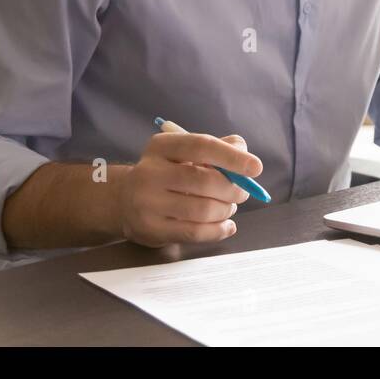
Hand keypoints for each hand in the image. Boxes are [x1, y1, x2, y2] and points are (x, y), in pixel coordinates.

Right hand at [118, 131, 262, 247]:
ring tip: (228, 207)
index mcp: (161, 146)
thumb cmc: (165, 173)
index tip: (255, 167)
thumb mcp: (183, 152)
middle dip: (233, 189)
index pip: (201, 146)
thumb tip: (243, 151)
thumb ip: (215, 148)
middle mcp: (150, 172)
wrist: (123, 201)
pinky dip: (219, 230)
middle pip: (205, 181)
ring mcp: (148, 203)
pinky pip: (196, 232)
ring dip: (226, 209)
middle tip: (243, 192)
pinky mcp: (151, 229)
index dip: (232, 157)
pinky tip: (226, 225)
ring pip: (203, 209)